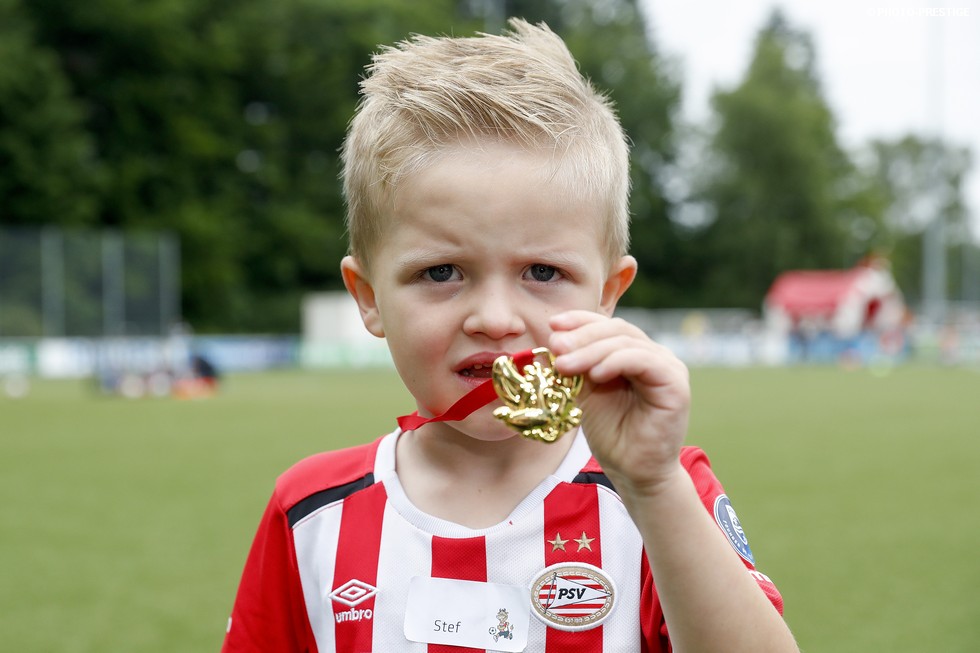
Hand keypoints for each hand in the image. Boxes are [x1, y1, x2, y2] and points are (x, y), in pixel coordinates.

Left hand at [548, 310, 690, 496]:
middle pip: (617, 330)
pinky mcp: (675, 384)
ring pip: (627, 343)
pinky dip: (616, 362)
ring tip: (564, 365)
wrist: (634, 471)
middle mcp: (654, 355)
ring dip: (591, 350)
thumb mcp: (586, 393)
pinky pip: (643, 361)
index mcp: (634, 353)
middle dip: (582, 335)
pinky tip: (595, 374)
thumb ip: (576, 367)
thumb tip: (552, 341)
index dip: (581, 321)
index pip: (608, 326)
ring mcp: (668, 367)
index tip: (553, 325)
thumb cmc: (612, 433)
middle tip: (556, 345)